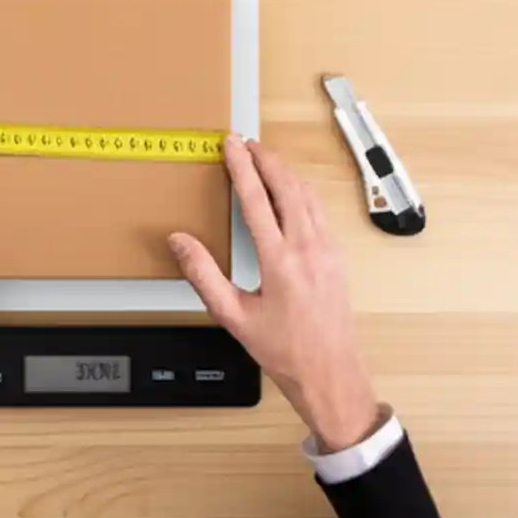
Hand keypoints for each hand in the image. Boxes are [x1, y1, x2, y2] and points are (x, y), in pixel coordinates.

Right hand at [168, 136, 378, 451]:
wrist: (331, 373)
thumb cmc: (284, 351)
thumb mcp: (233, 316)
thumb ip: (203, 274)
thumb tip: (180, 241)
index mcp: (279, 260)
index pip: (255, 199)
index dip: (241, 166)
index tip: (230, 144)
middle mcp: (308, 248)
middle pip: (287, 185)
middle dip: (266, 159)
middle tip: (246, 143)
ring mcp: (328, 250)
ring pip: (307, 194)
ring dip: (285, 172)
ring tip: (265, 159)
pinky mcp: (338, 256)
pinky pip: (318, 210)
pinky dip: (300, 191)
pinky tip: (291, 192)